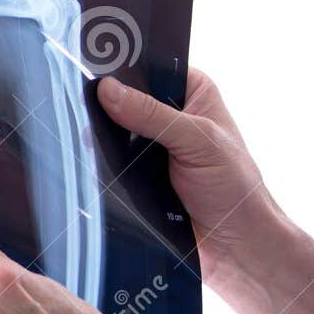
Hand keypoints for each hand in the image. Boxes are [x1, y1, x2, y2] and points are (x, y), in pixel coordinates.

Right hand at [97, 66, 274, 288]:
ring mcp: (154, 146)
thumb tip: (108, 89)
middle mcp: (173, 114)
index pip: (150, 65)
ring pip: (114, 132)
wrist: (237, 248)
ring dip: (101, 139)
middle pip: (125, 98)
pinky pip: (111, 163)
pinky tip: (84, 165)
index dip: (123, 65)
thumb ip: (154, 115)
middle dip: (106, 105)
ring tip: (76, 136)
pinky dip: (101, 165)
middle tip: (76, 104)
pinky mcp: (139, 177)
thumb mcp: (198, 142)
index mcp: (194, 92)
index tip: (92, 66)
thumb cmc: (235, 189)